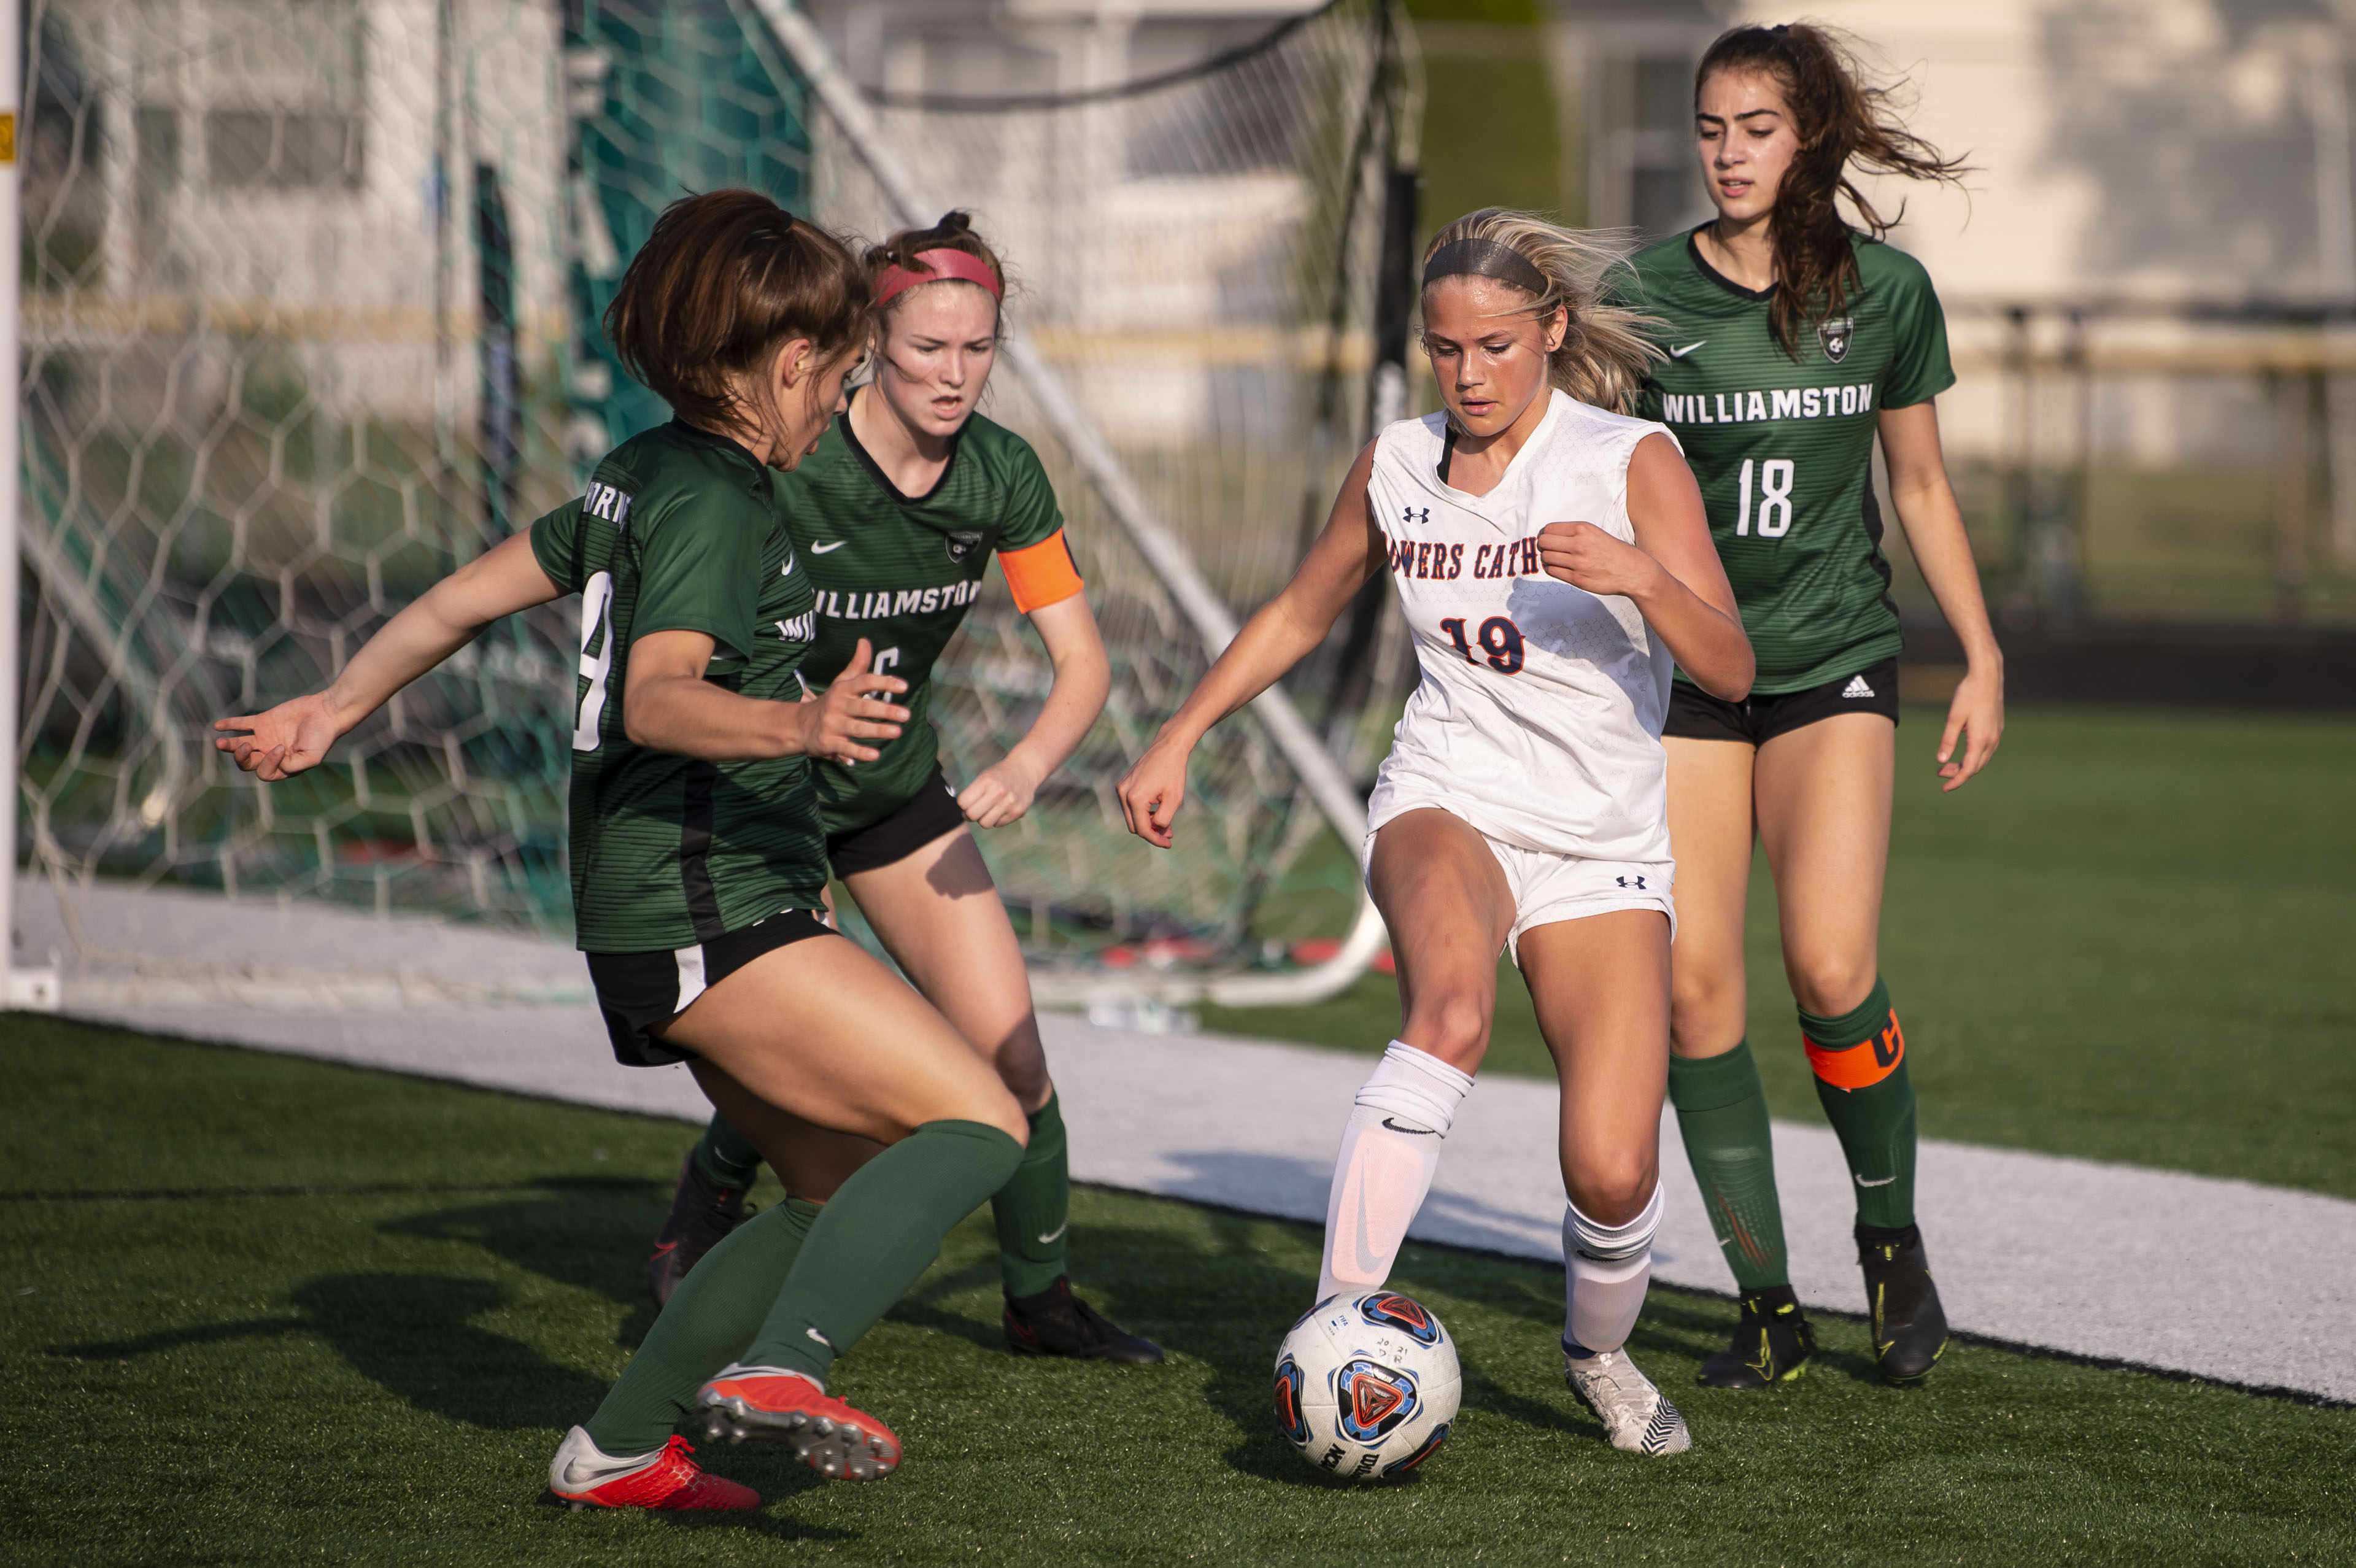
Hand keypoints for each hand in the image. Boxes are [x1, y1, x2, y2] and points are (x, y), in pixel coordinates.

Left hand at [212, 694, 341, 780]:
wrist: (326, 712)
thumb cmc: (323, 736)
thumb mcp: (312, 757)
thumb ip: (294, 766)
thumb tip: (277, 765)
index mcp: (282, 766)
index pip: (264, 772)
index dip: (267, 763)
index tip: (280, 748)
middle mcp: (270, 754)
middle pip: (247, 762)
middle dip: (241, 756)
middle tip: (246, 746)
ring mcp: (265, 737)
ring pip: (240, 744)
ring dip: (229, 745)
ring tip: (219, 744)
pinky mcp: (263, 721)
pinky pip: (242, 724)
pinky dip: (230, 725)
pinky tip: (218, 726)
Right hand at [797, 639, 910, 764]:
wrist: (798, 726)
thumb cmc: (830, 702)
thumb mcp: (841, 682)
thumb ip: (858, 664)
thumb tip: (865, 640)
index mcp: (843, 689)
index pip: (864, 682)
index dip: (884, 682)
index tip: (904, 685)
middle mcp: (837, 705)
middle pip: (863, 707)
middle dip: (885, 710)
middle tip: (906, 714)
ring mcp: (832, 724)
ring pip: (857, 728)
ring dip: (877, 730)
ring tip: (897, 732)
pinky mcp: (828, 743)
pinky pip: (846, 748)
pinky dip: (859, 753)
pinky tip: (875, 755)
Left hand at [958, 756, 1041, 827]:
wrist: (1025, 770)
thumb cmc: (999, 776)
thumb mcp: (983, 777)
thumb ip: (972, 793)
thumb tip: (964, 814)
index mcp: (986, 780)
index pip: (963, 802)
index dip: (963, 804)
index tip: (967, 802)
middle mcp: (999, 791)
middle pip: (973, 815)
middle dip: (970, 814)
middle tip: (974, 809)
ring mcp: (1010, 802)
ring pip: (985, 823)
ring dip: (983, 819)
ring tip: (988, 810)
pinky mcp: (1018, 811)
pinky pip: (998, 824)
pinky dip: (996, 819)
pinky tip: (1001, 808)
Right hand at [1116, 733, 1192, 847]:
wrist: (1168, 747)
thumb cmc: (1173, 772)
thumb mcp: (1174, 799)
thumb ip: (1164, 820)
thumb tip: (1156, 830)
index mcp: (1134, 798)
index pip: (1143, 829)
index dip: (1156, 840)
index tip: (1169, 844)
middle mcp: (1123, 793)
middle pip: (1134, 826)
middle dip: (1152, 832)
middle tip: (1170, 833)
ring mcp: (1121, 788)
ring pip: (1131, 817)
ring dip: (1147, 823)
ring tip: (1166, 823)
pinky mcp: (1123, 784)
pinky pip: (1130, 806)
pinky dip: (1143, 812)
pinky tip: (1158, 810)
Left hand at [1536, 520, 1662, 599]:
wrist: (1632, 571)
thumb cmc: (1614, 552)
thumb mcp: (1596, 533)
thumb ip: (1574, 533)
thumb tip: (1550, 535)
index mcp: (1583, 529)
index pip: (1549, 529)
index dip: (1546, 534)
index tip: (1548, 538)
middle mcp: (1579, 544)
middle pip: (1544, 542)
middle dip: (1544, 546)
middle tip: (1549, 549)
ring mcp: (1577, 562)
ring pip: (1546, 557)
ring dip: (1547, 559)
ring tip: (1556, 559)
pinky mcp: (1577, 578)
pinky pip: (1553, 571)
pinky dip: (1552, 569)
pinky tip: (1560, 568)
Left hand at [1935, 661, 2003, 791]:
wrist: (1988, 676)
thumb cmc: (1969, 694)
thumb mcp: (1953, 718)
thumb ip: (1947, 741)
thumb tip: (1941, 761)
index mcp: (1981, 740)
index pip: (1969, 769)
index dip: (1956, 781)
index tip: (1944, 789)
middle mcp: (1992, 740)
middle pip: (1976, 767)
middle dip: (1958, 774)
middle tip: (1939, 773)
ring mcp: (1997, 734)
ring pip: (1982, 759)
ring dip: (1966, 765)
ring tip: (1946, 765)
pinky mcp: (1997, 728)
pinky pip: (1986, 750)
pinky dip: (1974, 756)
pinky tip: (1962, 752)